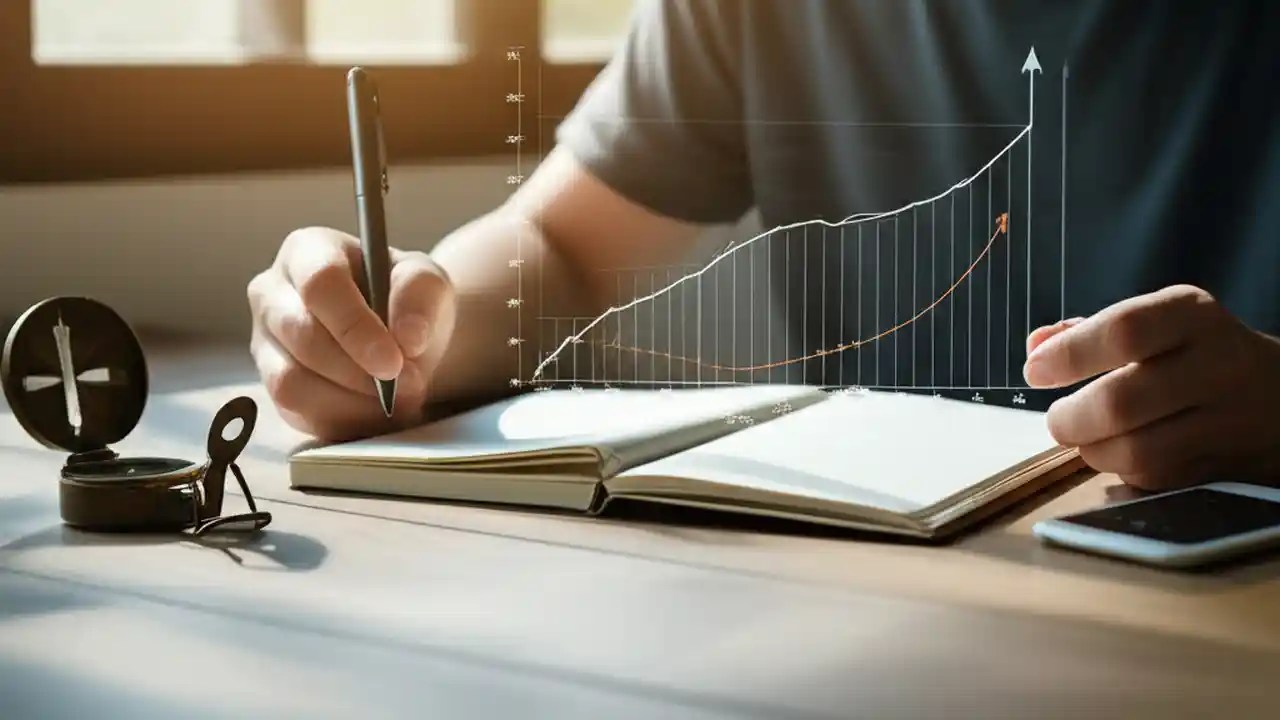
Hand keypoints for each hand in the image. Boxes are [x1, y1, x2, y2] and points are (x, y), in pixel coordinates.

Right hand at [247, 227, 456, 440]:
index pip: (319, 283)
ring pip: (290, 382)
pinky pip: (296, 413)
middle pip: (301, 336)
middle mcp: (272, 293)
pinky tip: (377, 413)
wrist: (399, 336)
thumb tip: (408, 338)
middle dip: (358, 371)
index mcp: (307, 251)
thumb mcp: (427, 283)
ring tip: (398, 402)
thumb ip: (420, 297)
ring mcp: (265, 342)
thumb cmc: (406, 299)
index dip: (354, 326)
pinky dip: (343, 420)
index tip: (394, 361)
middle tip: (408, 386)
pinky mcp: (271, 385)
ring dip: (350, 401)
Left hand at [1023, 284, 1279, 490]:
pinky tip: (1121, 451)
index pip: (1123, 331)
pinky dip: (1121, 468)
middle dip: (1070, 417)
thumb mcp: (1156, 323)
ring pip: (1134, 450)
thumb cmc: (1194, 353)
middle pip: (1120, 402)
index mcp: (1191, 315)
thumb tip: (1036, 347)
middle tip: (1058, 417)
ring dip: (1091, 449)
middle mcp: (1215, 364)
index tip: (1035, 371)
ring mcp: (1224, 420)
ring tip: (1086, 435)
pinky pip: (1152, 477)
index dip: (1069, 355)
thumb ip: (1089, 331)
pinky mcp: (1221, 465)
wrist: (1278, 397)